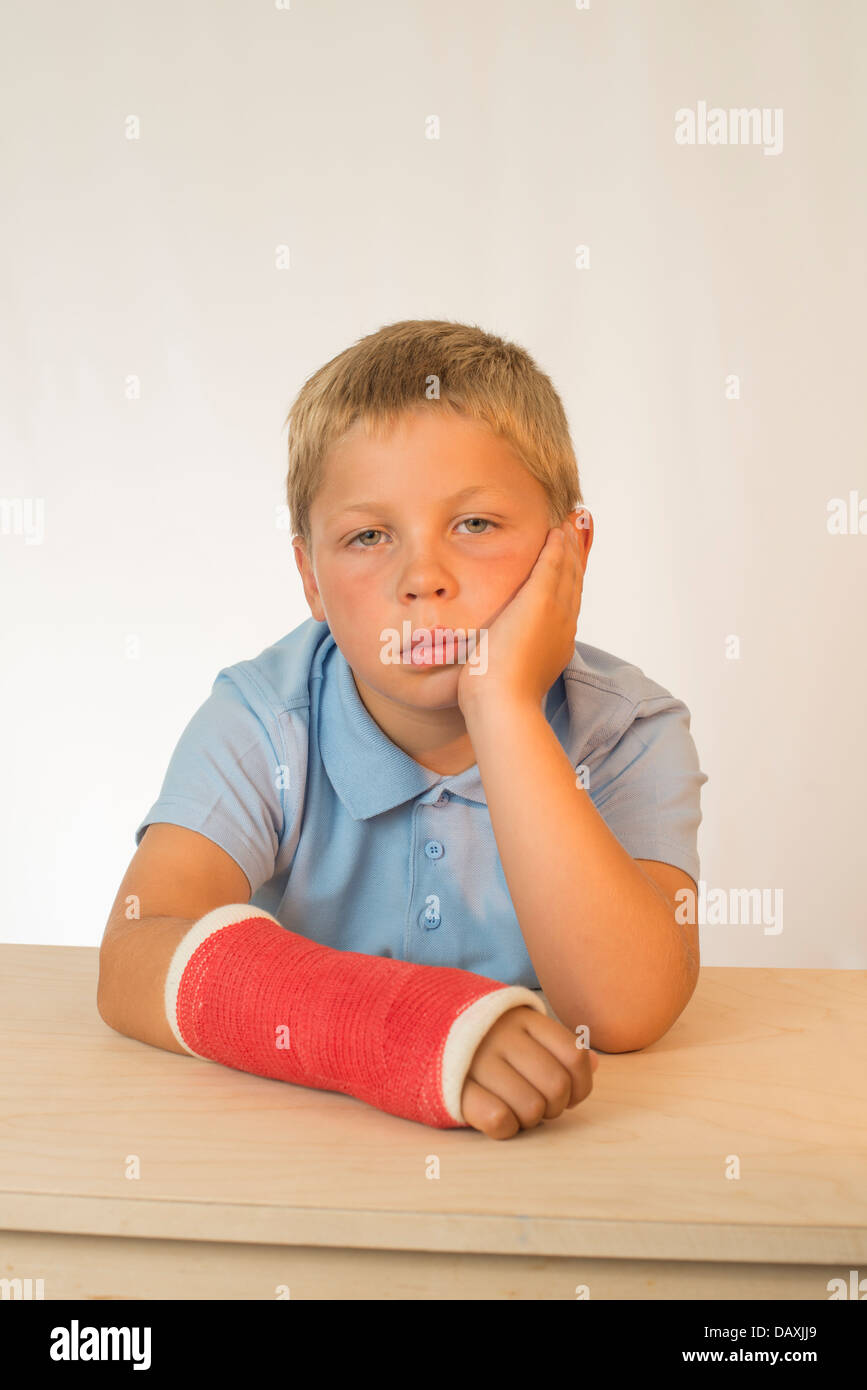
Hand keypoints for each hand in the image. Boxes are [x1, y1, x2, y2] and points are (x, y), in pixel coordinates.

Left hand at [456, 512, 590, 713]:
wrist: (503, 705)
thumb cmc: (495, 701)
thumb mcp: (504, 677)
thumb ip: (503, 664)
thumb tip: (492, 665)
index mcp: (556, 646)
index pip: (565, 607)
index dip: (568, 583)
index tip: (569, 566)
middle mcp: (562, 628)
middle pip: (573, 585)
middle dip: (575, 559)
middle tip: (579, 534)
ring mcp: (554, 614)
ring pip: (566, 572)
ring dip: (569, 547)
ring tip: (570, 526)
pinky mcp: (539, 602)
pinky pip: (553, 566)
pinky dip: (557, 547)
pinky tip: (557, 531)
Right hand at [461, 1005, 598, 1139]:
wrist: (416, 1024)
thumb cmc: (479, 1035)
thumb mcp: (518, 1027)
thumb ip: (555, 1044)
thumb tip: (594, 1064)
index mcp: (524, 1018)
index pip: (575, 1055)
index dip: (582, 1085)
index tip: (570, 1094)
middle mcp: (502, 1035)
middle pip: (557, 1085)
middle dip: (555, 1106)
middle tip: (538, 1104)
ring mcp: (478, 1061)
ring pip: (531, 1107)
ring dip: (529, 1119)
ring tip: (516, 1109)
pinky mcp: (455, 1087)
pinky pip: (498, 1120)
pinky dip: (506, 1127)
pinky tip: (497, 1117)